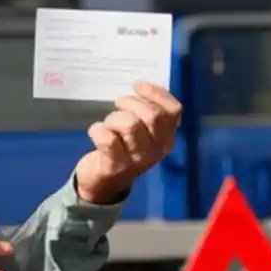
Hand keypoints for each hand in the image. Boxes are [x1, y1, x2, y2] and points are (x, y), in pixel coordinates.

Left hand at [74, 80, 182, 203]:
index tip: (137, 86)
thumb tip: (141, 86)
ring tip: (108, 123)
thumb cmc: (124, 148)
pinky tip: (96, 132)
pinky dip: (98, 130)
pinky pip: (108, 139)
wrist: (104, 184)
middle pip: (153, 115)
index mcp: (167, 138)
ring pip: (129, 125)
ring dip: (113, 118)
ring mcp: (137, 159)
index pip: (173, 111)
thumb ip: (147, 112)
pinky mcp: (115, 166)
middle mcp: (156, 149)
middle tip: (119, 103)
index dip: (156, 93)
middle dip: (132, 102)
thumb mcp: (143, 133)